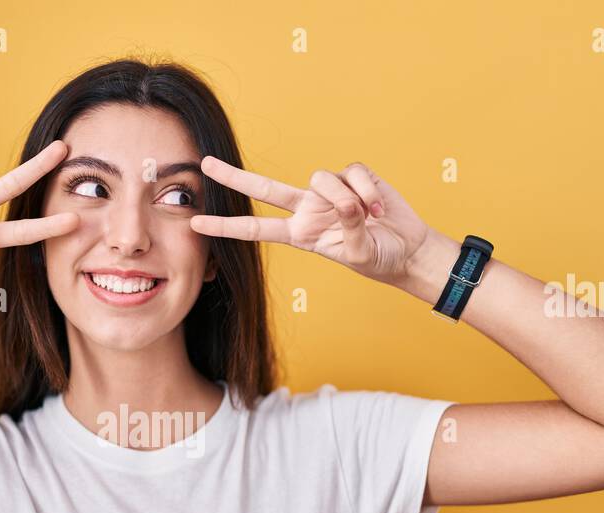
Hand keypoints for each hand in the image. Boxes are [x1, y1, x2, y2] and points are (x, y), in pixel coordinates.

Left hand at [189, 157, 428, 282]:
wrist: (407, 250)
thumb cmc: (379, 257)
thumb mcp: (359, 253)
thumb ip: (349, 228)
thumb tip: (346, 202)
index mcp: (301, 234)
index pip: (256, 229)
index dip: (226, 227)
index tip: (196, 224)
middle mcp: (308, 209)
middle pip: (265, 189)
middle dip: (234, 177)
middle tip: (205, 164)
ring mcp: (329, 192)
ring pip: (321, 177)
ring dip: (348, 196)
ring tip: (370, 216)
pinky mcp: (353, 176)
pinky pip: (353, 172)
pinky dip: (368, 189)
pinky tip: (379, 207)